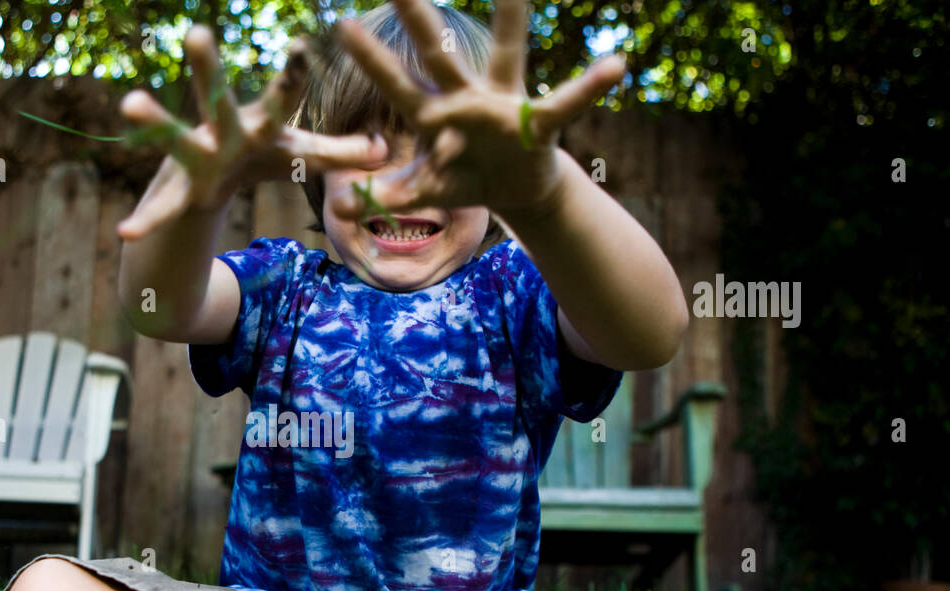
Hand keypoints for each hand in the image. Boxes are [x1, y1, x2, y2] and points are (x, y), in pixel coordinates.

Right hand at [118, 25, 389, 239]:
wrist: (214, 182)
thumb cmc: (263, 158)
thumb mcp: (302, 157)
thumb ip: (339, 152)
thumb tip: (382, 147)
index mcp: (262, 124)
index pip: (281, 95)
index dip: (292, 74)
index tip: (300, 44)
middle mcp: (225, 131)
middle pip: (218, 97)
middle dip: (208, 68)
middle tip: (195, 30)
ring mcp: (197, 157)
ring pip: (175, 136)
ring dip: (156, 121)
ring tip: (129, 102)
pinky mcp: (180, 190)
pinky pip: (162, 208)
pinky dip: (147, 220)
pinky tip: (125, 233)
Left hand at [328, 0, 624, 223]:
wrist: (513, 190)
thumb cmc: (465, 179)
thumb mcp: (424, 191)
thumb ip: (384, 196)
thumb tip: (335, 212)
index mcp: (433, 113)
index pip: (395, 80)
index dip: (370, 56)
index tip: (341, 22)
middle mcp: (466, 96)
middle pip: (437, 52)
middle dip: (418, 17)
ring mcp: (503, 104)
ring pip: (507, 52)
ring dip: (512, 16)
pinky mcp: (538, 123)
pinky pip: (567, 102)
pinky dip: (590, 86)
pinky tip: (615, 65)